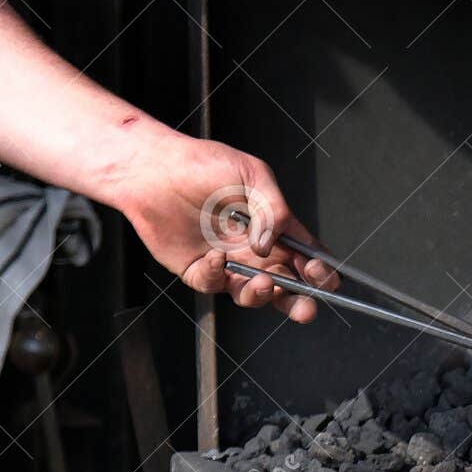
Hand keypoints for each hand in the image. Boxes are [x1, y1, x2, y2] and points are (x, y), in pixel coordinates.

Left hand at [110, 128, 338, 322]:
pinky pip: (214, 285)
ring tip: (266, 282)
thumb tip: (270, 245)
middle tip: (306, 307)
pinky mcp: (199, 270)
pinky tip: (217, 257)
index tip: (318, 273)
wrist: (153, 168)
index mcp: (274, 227)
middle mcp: (253, 250)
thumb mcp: (252, 174)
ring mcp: (228, 263)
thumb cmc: (202, 164)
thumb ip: (274, 209)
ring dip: (263, 295)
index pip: (305, 255)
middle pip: (286, 285)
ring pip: (253, 294)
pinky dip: (219, 276)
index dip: (318, 269)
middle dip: (300, 301)